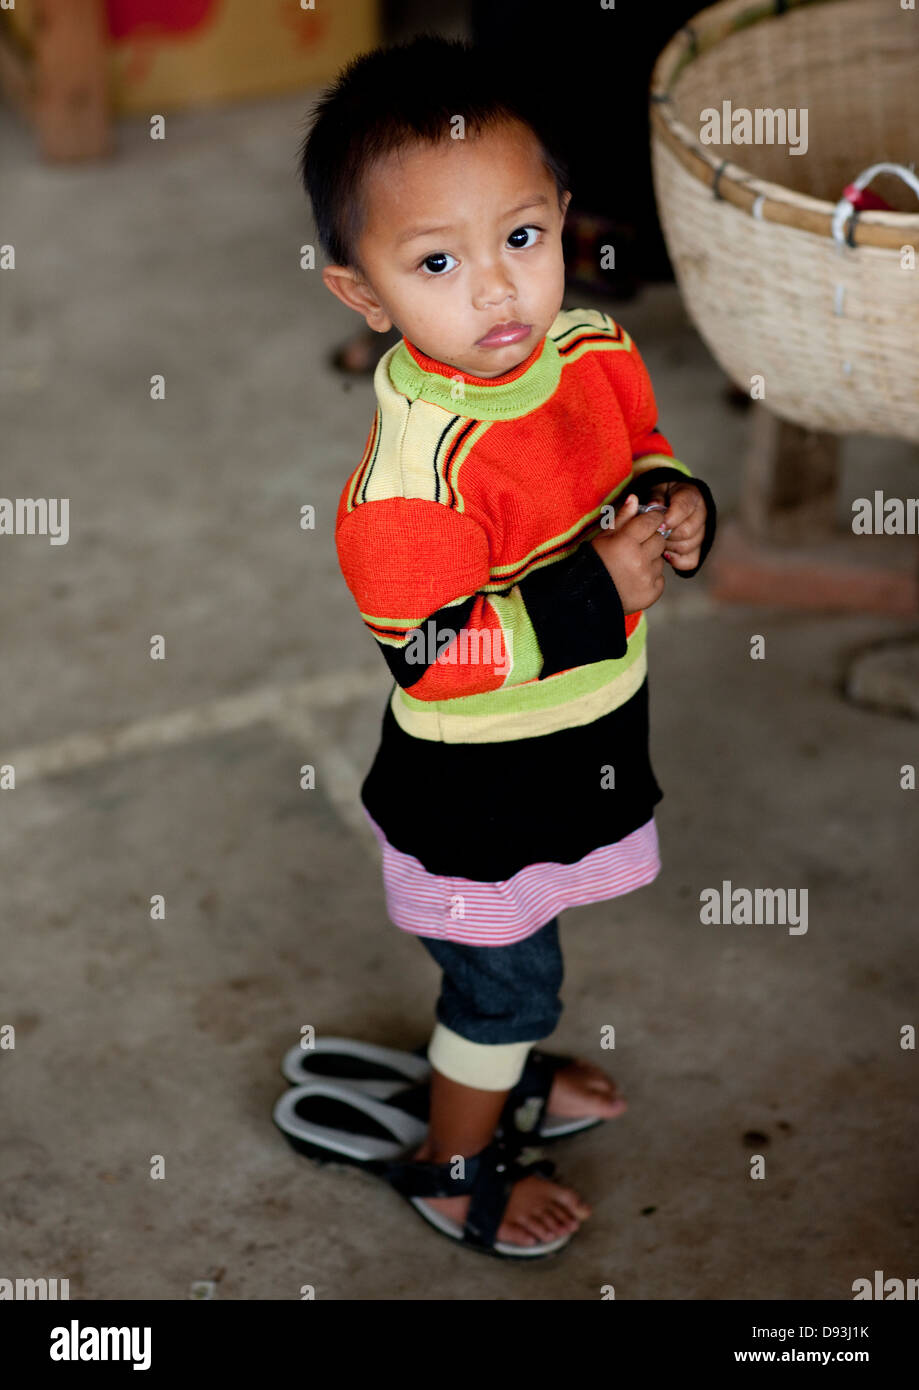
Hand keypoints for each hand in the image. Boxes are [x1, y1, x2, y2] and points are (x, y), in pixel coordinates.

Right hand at [590, 492, 668, 613]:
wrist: (588, 598)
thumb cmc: (595, 563)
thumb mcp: (604, 537)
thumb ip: (622, 518)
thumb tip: (635, 498)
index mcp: (626, 543)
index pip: (651, 522)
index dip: (651, 520)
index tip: (648, 522)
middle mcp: (639, 560)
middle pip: (659, 539)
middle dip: (650, 540)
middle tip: (635, 548)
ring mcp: (647, 578)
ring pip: (660, 559)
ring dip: (650, 560)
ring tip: (632, 566)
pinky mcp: (652, 593)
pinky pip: (660, 578)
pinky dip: (651, 578)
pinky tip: (636, 579)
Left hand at [641, 480, 706, 571]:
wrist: (671, 502)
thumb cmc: (663, 496)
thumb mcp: (658, 490)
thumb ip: (656, 496)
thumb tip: (653, 504)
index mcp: (692, 496)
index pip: (685, 507)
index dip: (670, 518)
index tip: (659, 525)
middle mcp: (701, 514)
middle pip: (687, 532)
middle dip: (667, 535)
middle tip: (655, 533)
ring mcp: (701, 533)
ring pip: (687, 547)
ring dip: (669, 547)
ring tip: (658, 541)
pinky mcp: (698, 549)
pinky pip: (690, 561)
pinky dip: (676, 560)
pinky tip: (665, 553)